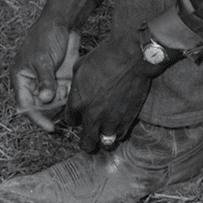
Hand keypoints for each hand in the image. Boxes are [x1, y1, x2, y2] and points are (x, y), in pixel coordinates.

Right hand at [12, 17, 78, 131]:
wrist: (63, 21)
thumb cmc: (46, 36)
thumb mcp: (43, 59)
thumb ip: (44, 81)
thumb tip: (44, 101)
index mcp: (21, 78)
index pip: (25, 105)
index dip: (37, 118)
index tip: (50, 127)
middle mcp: (34, 83)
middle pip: (41, 107)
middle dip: (53, 111)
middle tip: (66, 111)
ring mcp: (48, 81)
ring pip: (55, 102)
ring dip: (63, 103)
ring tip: (71, 96)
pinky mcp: (61, 79)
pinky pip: (65, 94)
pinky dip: (70, 96)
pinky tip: (75, 90)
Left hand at [64, 29, 156, 151]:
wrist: (132, 58)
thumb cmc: (105, 57)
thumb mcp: (81, 66)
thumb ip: (76, 84)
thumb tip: (76, 90)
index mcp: (77, 102)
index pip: (70, 121)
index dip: (75, 118)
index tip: (80, 115)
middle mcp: (92, 116)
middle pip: (86, 142)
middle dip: (86, 141)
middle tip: (89, 136)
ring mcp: (110, 120)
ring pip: (104, 144)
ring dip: (103, 140)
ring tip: (104, 135)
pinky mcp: (127, 120)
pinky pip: (120, 136)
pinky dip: (118, 133)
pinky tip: (117, 126)